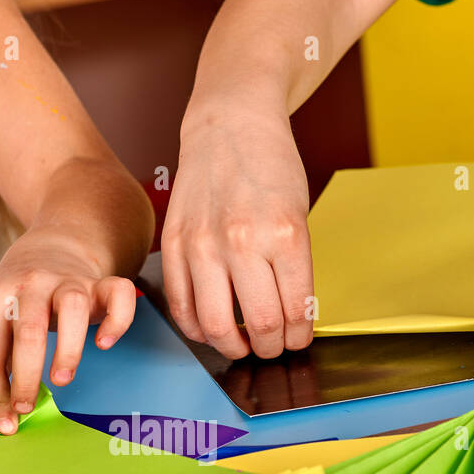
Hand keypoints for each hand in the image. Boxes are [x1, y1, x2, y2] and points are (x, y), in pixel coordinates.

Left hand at [0, 230, 137, 431]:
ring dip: (68, 350)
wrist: (54, 246)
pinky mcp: (101, 283)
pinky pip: (118, 294)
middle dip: (25, 376)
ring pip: (72, 308)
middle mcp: (30, 285)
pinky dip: (117, 321)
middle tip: (26, 407)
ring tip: (61, 380)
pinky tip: (104, 344)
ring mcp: (68, 281)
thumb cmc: (20, 299)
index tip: (7, 422)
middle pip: (28, 330)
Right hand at [162, 109, 314, 359]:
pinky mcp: (174, 244)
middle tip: (272, 347)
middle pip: (260, 324)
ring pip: (216, 324)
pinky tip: (209, 329)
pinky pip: (181, 305)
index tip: (296, 339)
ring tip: (242, 345)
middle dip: (271, 347)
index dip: (298, 337)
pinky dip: (197, 329)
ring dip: (234, 347)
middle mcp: (243, 241)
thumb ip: (292, 267)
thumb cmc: (270, 167)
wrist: (229, 125)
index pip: (295, 310)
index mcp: (286, 234)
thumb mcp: (299, 214)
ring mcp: (203, 244)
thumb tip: (288, 320)